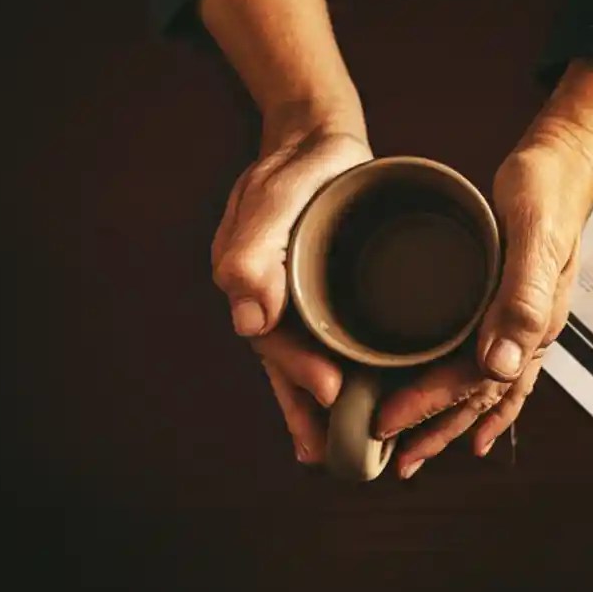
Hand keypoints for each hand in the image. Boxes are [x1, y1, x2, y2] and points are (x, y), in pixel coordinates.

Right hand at [211, 110, 371, 463]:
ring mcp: (291, 295)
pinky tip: (344, 406)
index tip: (330, 392)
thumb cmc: (300, 165)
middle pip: (283, 360)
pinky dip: (326, 374)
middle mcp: (267, 293)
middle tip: (337, 444)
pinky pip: (317, 341)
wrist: (318, 139)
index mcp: (251, 277)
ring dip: (310, 406)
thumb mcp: (276, 192)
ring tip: (332, 453)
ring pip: (296, 359)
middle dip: (306, 404)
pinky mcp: (316, 293)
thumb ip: (256, 245)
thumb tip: (248, 315)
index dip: (298, 370)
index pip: (272, 337)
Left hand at [374, 59, 592, 477]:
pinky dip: (484, 400)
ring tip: (420, 452)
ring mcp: (524, 323)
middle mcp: (530, 331)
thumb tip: (500, 363)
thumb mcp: (535, 235)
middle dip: (438, 427)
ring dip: (453, 422)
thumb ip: (521, 297)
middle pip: (479, 394)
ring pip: (486, 388)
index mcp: (533, 321)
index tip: (389, 422)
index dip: (431, 403)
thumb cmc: (546, 191)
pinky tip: (472, 421)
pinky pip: (498, 368)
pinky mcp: (513, 307)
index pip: (475, 378)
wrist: (563, 164)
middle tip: (396, 457)